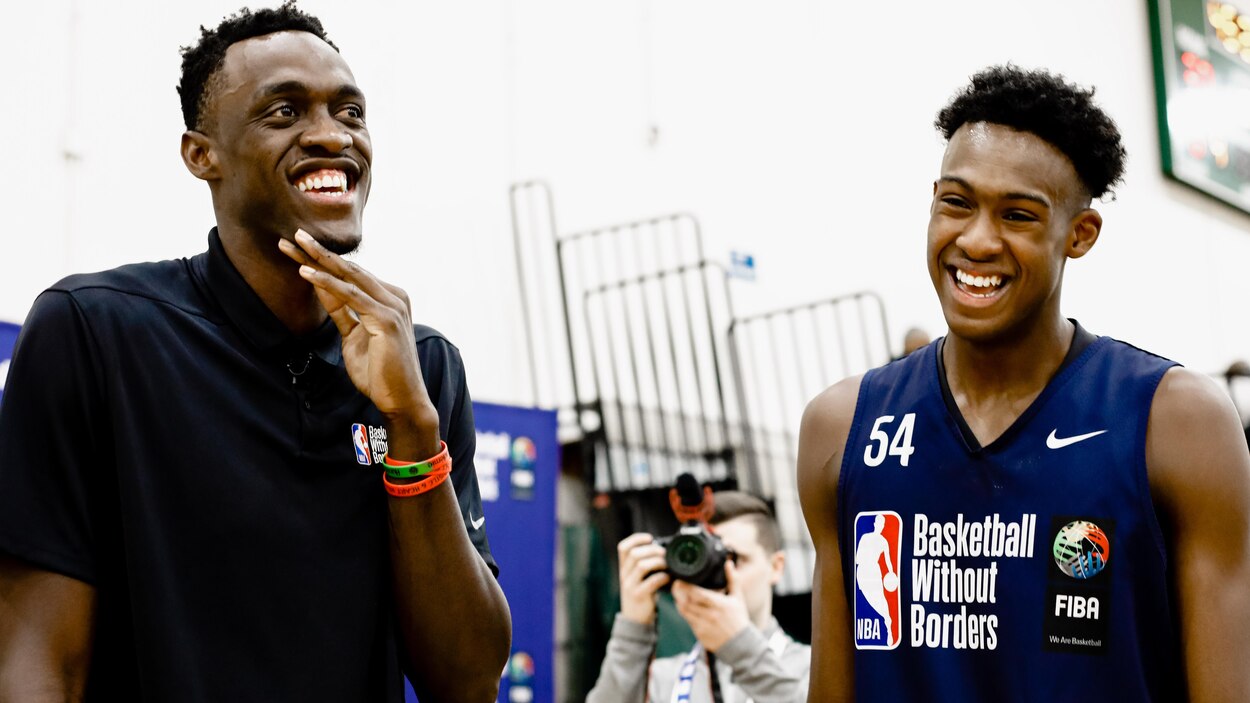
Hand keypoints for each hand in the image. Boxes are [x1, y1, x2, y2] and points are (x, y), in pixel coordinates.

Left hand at [279, 230, 439, 457]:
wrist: (402, 400)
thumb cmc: (380, 373)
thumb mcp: (354, 336)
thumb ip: (342, 312)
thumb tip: (322, 288)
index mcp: (389, 299)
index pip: (351, 276)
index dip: (322, 262)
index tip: (296, 250)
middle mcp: (394, 297)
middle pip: (349, 269)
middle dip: (318, 252)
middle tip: (293, 235)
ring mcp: (393, 306)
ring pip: (349, 276)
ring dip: (318, 259)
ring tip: (294, 245)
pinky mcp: (386, 319)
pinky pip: (350, 296)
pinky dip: (327, 283)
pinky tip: (306, 273)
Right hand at [617, 533, 669, 625]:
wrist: (635, 619)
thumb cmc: (641, 594)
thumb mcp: (637, 578)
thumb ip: (644, 564)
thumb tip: (662, 550)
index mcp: (624, 568)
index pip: (623, 547)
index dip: (636, 539)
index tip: (650, 538)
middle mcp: (624, 575)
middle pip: (635, 554)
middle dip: (652, 550)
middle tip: (664, 553)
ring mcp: (630, 586)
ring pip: (642, 566)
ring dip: (658, 562)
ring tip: (667, 564)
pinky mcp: (638, 596)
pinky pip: (651, 582)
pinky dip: (662, 577)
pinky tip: (667, 578)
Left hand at [671, 560, 750, 652]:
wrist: (740, 644)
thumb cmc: (738, 618)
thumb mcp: (738, 597)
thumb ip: (733, 579)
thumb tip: (728, 563)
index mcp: (718, 604)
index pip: (696, 594)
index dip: (685, 586)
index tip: (679, 580)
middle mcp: (709, 615)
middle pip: (686, 602)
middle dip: (678, 593)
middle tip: (675, 585)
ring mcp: (703, 626)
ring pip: (684, 612)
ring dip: (679, 602)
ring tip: (679, 595)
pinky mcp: (699, 635)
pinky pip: (688, 622)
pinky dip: (685, 614)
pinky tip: (686, 608)